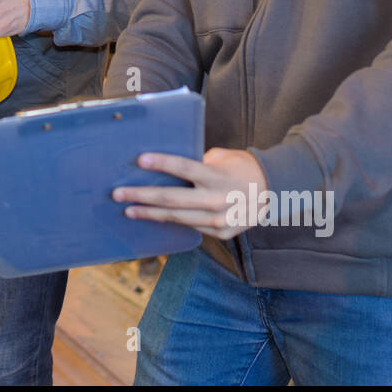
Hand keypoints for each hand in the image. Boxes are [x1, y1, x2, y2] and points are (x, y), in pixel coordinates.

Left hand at [112, 148, 267, 237]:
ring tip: (128, 210)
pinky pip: (189, 227)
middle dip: (142, 196)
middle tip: (118, 194)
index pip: (185, 167)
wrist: (273, 191)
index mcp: (218, 176)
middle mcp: (217, 199)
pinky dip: (170, 223)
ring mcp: (219, 220)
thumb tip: (164, 166)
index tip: (140, 160)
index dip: (162, 163)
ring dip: (149, 214)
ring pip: (177, 218)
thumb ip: (197, 164)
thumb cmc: (241, 167)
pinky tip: (152, 219)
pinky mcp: (220, 232)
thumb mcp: (221, 159)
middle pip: (172, 199)